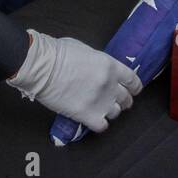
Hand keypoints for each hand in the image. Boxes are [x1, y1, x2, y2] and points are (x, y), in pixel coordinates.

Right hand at [8, 30, 141, 133]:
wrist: (43, 66)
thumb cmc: (59, 53)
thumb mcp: (87, 51)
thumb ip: (99, 63)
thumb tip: (100, 70)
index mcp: (110, 65)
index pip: (132, 80)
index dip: (134, 87)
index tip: (132, 90)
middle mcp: (110, 84)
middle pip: (126, 98)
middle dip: (123, 100)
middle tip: (116, 101)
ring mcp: (100, 101)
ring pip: (115, 113)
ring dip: (109, 111)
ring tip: (100, 109)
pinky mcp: (87, 115)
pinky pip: (102, 126)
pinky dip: (98, 124)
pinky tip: (92, 119)